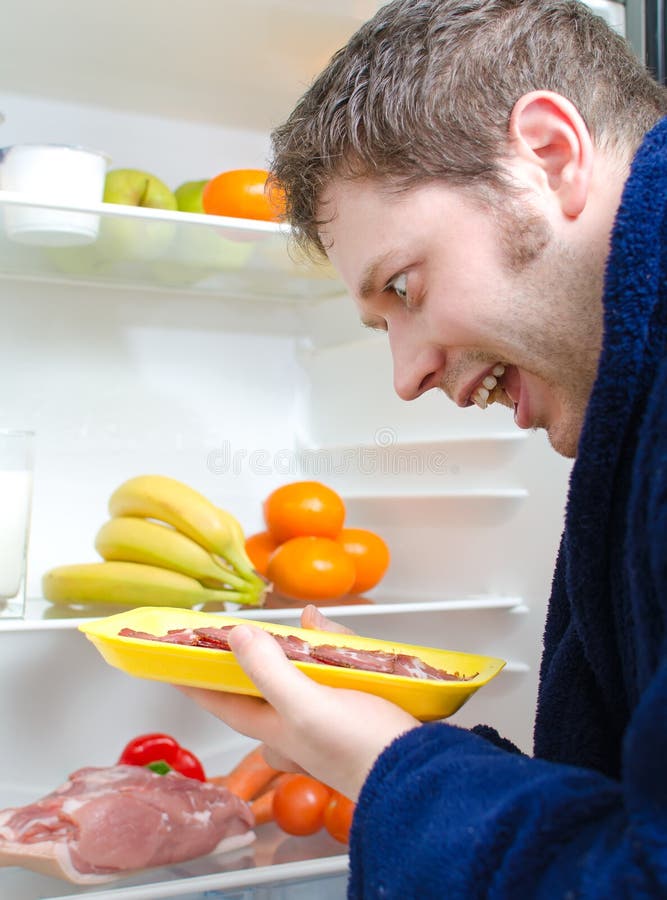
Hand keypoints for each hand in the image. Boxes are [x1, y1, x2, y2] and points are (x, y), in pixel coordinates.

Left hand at [177, 605, 418, 799]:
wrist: (416, 771)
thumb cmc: (359, 747)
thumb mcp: (306, 706)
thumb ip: (270, 671)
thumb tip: (237, 636)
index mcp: (272, 729)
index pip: (220, 700)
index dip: (194, 677)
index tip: (171, 657)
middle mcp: (292, 725)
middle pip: (262, 679)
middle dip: (259, 648)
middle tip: (251, 624)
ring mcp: (322, 719)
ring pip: (299, 671)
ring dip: (303, 645)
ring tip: (313, 626)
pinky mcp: (352, 710)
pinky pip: (331, 673)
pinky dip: (333, 651)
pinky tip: (338, 638)